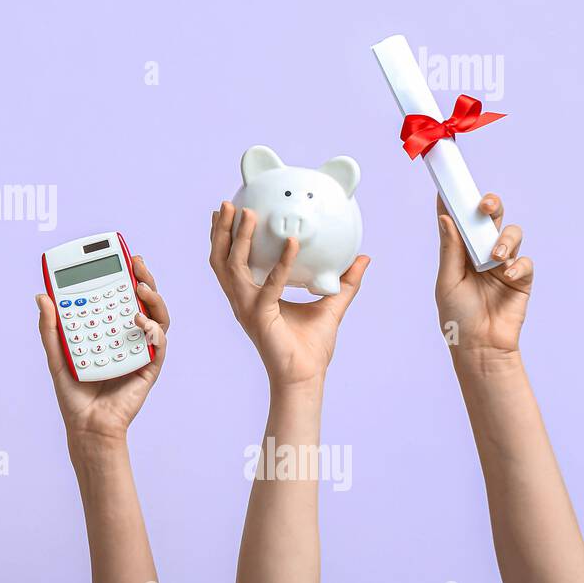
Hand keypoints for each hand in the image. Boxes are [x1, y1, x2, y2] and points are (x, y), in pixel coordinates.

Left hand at [36, 256, 168, 446]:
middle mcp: (127, 335)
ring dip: (153, 298)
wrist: (86, 425)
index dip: (120, 274)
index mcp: (107, 328)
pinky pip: (158, 343)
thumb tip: (41, 296)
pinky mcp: (150, 365)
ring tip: (140, 287)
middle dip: (142, 277)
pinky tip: (141, 322)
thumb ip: (51, 327)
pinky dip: (153, 329)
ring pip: (157, 316)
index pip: (117, 295)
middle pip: (142, 300)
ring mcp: (140, 348)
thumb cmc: (73, 393)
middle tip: (135, 262)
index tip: (117, 255)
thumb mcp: (56, 355)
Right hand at [210, 202, 367, 386]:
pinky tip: (292, 245)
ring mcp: (247, 308)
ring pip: (233, 267)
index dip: (225, 238)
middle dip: (221, 231)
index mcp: (251, 297)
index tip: (229, 213)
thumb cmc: (311, 349)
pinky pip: (269, 285)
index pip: (229, 262)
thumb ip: (345, 282)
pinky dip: (281, 264)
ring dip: (239, 238)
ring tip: (248, 214)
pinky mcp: (260, 317)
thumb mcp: (331, 306)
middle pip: (220, 260)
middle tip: (230, 204)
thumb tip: (363, 258)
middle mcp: (243, 300)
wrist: (305, 378)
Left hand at [436, 193, 531, 360]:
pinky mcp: (521, 278)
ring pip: (511, 234)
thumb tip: (446, 218)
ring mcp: (503, 264)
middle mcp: (481, 253)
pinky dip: (517, 265)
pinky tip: (507, 275)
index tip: (448, 186)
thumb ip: (450, 250)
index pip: (458, 222)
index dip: (454, 203)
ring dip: (505, 239)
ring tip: (495, 255)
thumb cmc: (457, 316)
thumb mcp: (447, 281)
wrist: (480, 346)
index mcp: (459, 252)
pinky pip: (525, 262)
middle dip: (490, 205)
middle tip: (485, 205)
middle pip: (489, 219)